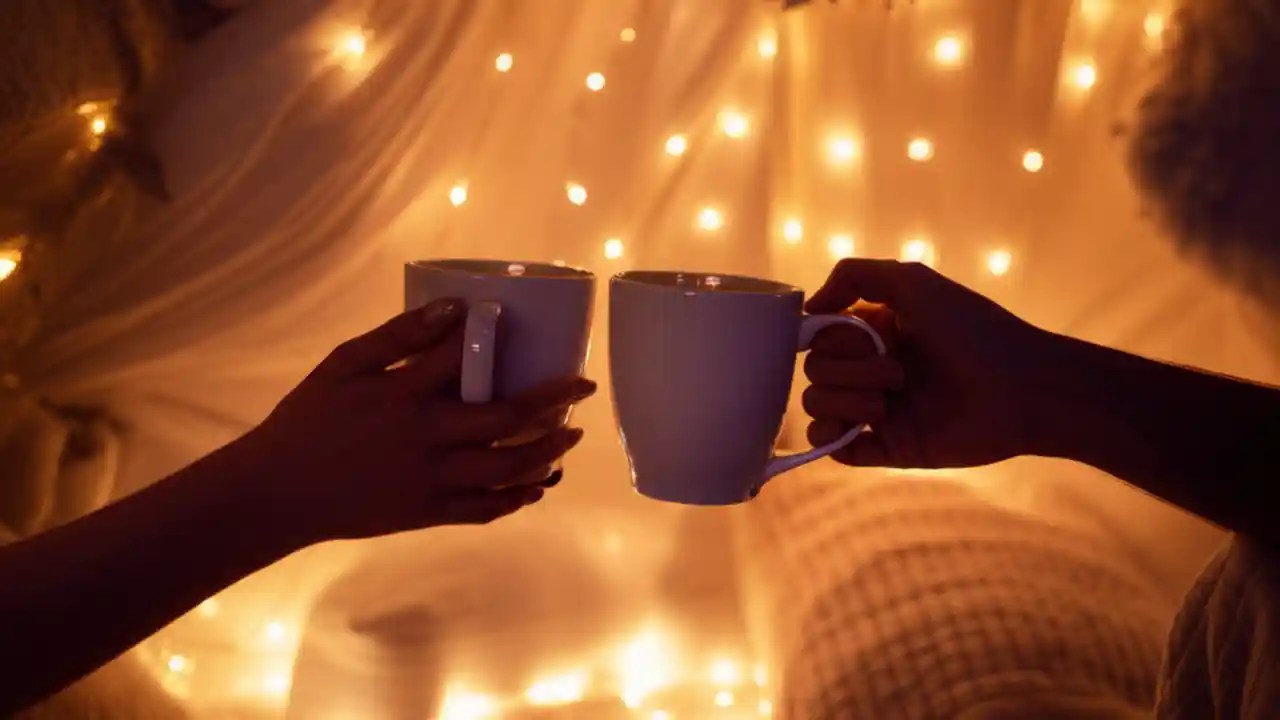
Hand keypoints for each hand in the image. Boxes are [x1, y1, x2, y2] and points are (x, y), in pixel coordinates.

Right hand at [233, 299, 596, 544]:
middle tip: (584, 388)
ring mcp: (428, 481)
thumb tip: (455, 307)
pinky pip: (484, 510)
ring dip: (547, 452)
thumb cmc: (309, 418)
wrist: (277, 492)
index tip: (532, 331)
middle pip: (506, 421)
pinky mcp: (426, 514)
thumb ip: (397, 336)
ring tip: (570, 436)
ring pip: (505, 470)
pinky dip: (517, 498)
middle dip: (554, 402)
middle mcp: (424, 438)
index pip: (466, 360)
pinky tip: (537, 485)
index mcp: (402, 393)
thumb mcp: (343, 364)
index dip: (503, 342)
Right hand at [802, 259, 1055, 468]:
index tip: (863, 337)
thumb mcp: (913, 282)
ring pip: (817, 408)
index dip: (829, 337)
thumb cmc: (972, 331)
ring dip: (845, 401)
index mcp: (876, 333)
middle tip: (898, 373)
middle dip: (848, 370)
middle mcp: (872, 369)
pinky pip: (831, 448)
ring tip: (888, 404)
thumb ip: (854, 275)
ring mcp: (878, 411)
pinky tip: (855, 429)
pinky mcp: (887, 448)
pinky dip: (830, 439)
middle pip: (814, 371)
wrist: (1021, 389)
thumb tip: (809, 308)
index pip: (819, 336)